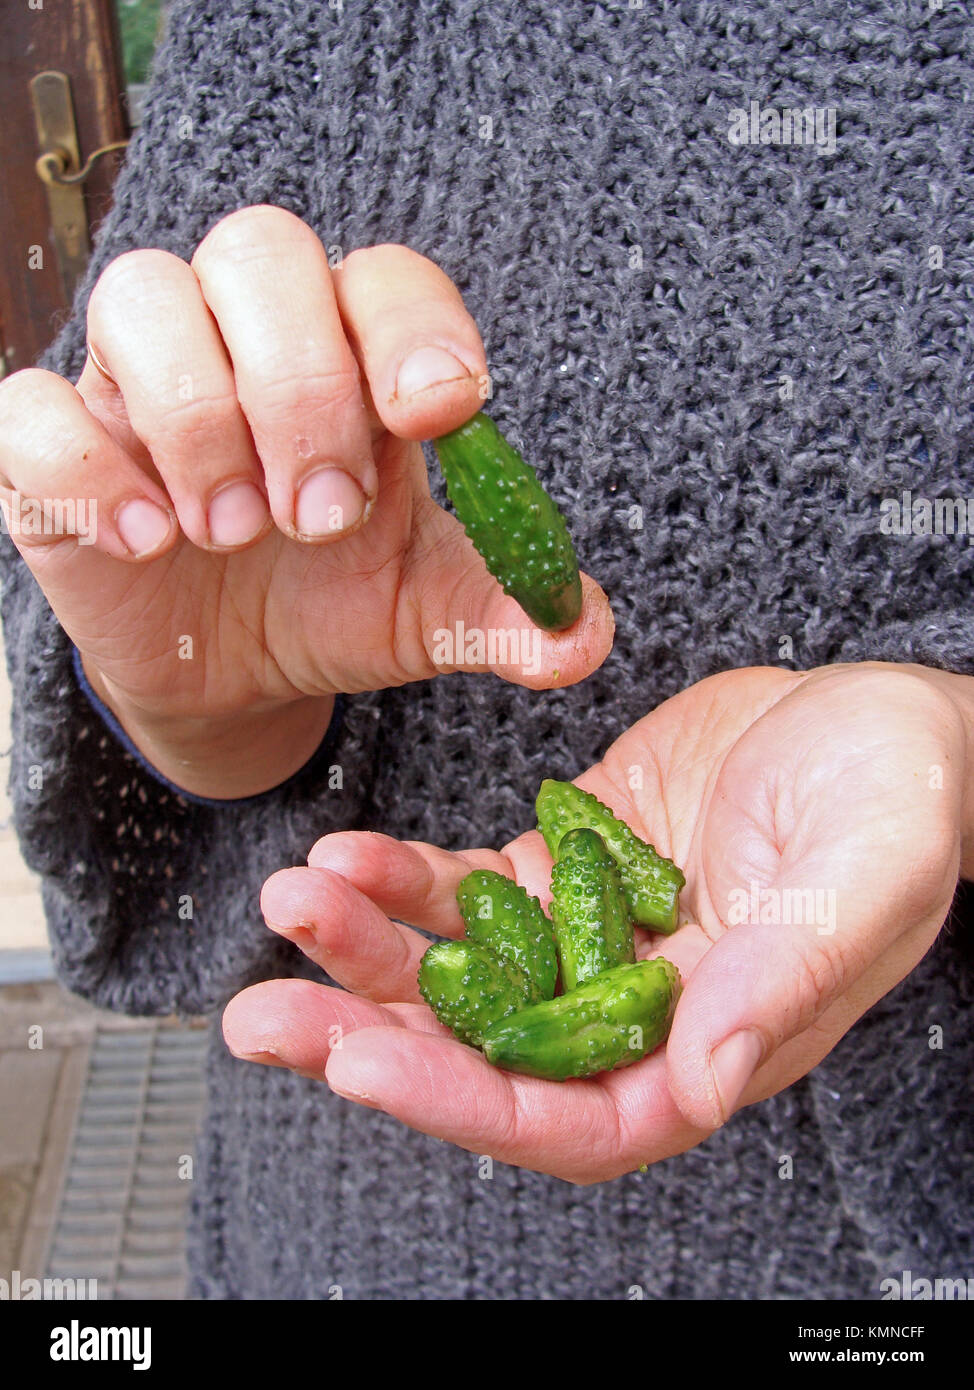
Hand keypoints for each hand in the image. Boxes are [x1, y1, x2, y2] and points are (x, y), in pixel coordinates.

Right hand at [0, 205, 612, 795]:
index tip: (437, 415)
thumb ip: (502, 611)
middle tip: (321, 516)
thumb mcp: (426, 612)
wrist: (230, 668)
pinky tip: (147, 544)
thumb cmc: (335, 603)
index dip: (411, 327)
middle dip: (299, 384)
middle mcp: (242, 342)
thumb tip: (580, 636)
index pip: (380, 278)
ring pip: (140, 295)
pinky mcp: (54, 453)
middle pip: (258, 253)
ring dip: (199, 417)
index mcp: (352, 359)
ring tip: (236, 532)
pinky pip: (29, 411)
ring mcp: (138, 386)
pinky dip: (86, 471)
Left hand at [222, 662, 973, 1181]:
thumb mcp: (868, 874)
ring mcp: (593, 938)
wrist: (875, 720)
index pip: (573, 1116)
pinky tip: (349, 855)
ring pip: (460, 973)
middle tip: (266, 1011)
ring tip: (290, 901)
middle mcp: (635, 1011)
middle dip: (369, 1041)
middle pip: (484, 1058)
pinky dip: (405, 879)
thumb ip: (788, 975)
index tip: (362, 1067)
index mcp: (709, 1045)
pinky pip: (471, 889)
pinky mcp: (570, 867)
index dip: (465, 1105)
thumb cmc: (903, 797)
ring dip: (365, 952)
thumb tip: (703, 1077)